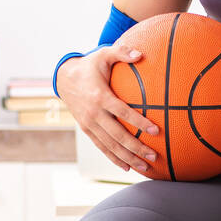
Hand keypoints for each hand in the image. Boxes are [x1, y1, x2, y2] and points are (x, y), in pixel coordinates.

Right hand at [56, 42, 160, 173]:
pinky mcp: (86, 130)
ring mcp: (89, 124)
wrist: (64, 78)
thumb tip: (141, 54)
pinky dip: (114, 158)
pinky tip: (127, 167)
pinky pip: (101, 147)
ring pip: (110, 146)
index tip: (156, 130)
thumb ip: (122, 52)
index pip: (123, 112)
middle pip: (118, 135)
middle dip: (136, 148)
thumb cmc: (90, 65)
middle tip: (154, 156)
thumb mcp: (103, 54)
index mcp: (100, 96)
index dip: (139, 122)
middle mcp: (94, 114)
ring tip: (146, 167)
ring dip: (128, 158)